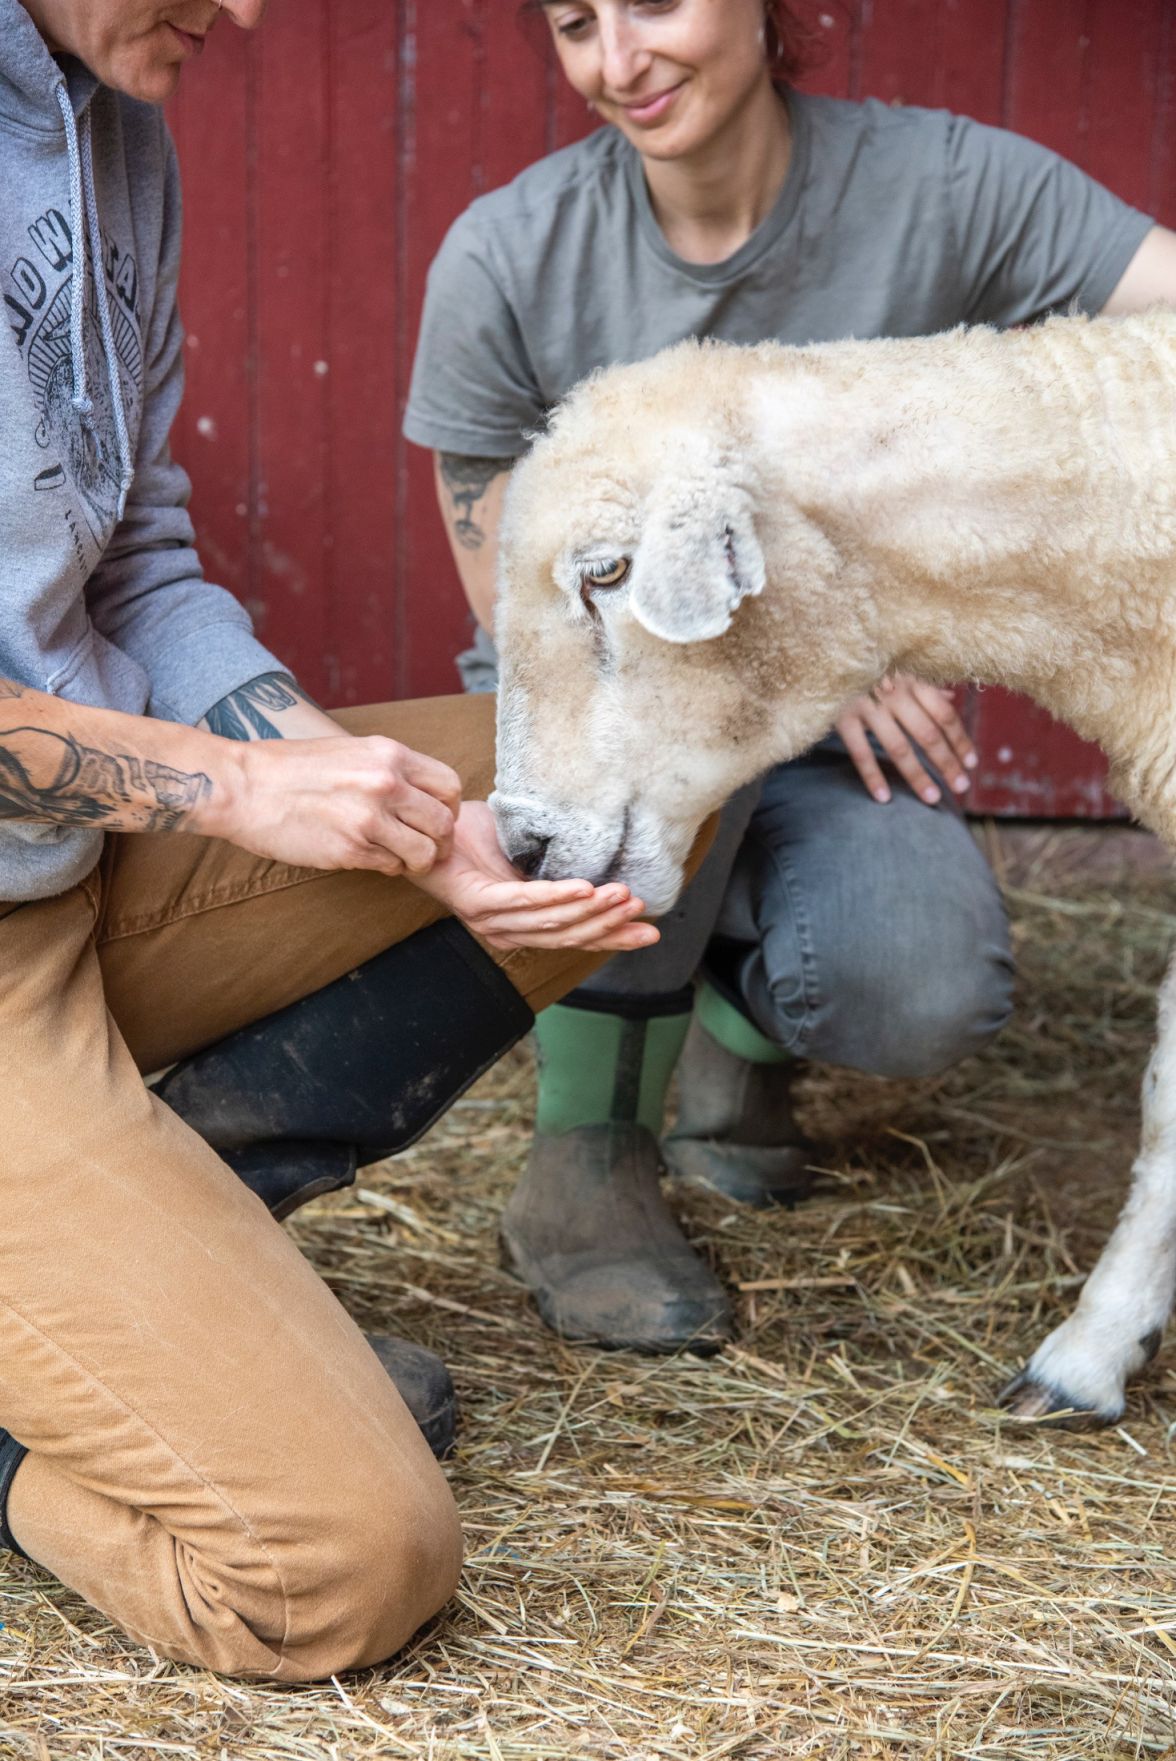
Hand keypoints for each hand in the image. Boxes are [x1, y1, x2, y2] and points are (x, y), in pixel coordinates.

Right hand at [210, 733, 460, 875]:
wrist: (245, 787)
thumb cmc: (293, 768)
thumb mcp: (351, 750)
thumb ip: (390, 768)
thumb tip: (421, 792)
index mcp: (389, 755)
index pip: (449, 786)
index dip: (448, 808)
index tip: (434, 817)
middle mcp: (386, 784)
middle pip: (443, 824)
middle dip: (439, 841)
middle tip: (425, 846)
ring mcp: (369, 819)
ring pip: (424, 853)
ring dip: (417, 861)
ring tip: (399, 856)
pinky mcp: (350, 850)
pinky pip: (392, 868)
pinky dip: (388, 867)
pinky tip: (370, 857)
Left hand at [415, 800, 661, 952]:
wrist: (433, 823)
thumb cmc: (477, 837)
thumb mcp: (527, 856)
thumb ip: (557, 870)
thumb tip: (604, 860)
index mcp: (521, 924)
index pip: (575, 937)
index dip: (614, 937)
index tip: (650, 932)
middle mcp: (506, 930)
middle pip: (568, 935)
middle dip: (609, 924)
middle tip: (640, 907)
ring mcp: (489, 919)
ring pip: (551, 921)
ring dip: (591, 910)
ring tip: (622, 894)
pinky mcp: (475, 902)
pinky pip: (524, 901)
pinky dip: (558, 896)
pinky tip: (584, 889)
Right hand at [835, 675, 976, 804]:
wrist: (827, 651)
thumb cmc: (868, 662)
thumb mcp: (899, 667)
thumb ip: (924, 685)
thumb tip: (950, 697)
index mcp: (913, 680)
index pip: (944, 714)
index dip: (960, 740)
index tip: (971, 764)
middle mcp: (895, 692)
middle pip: (928, 734)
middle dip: (947, 763)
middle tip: (961, 788)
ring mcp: (868, 705)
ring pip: (899, 747)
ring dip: (918, 775)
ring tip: (933, 798)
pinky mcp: (843, 717)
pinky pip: (861, 752)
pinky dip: (872, 776)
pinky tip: (884, 797)